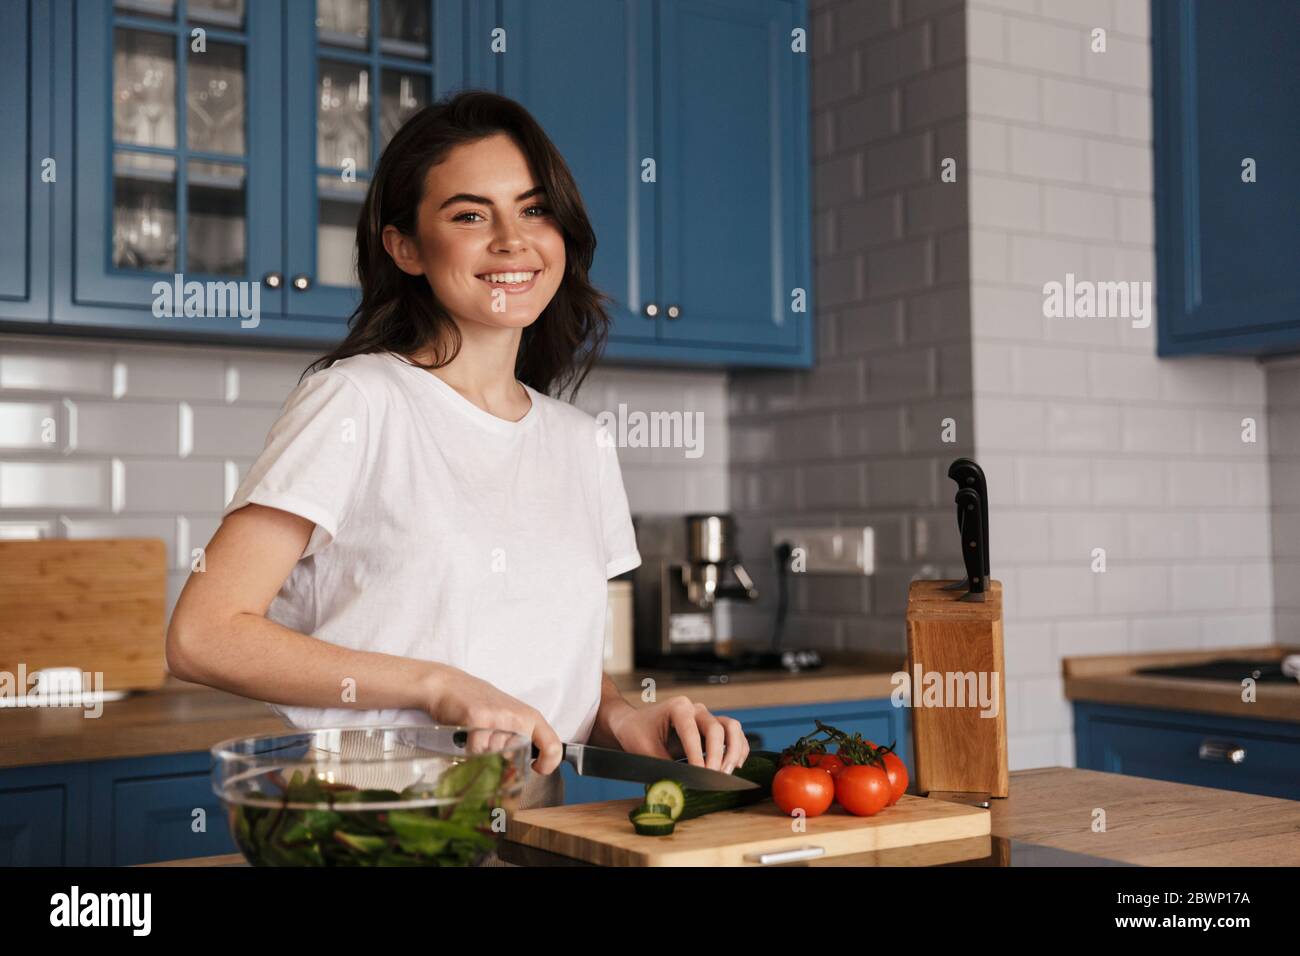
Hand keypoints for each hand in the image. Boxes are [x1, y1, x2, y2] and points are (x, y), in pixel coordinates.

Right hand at [420, 663, 563, 774]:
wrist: (448, 684)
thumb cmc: (479, 702)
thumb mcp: (509, 717)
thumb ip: (521, 737)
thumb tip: (527, 767)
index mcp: (530, 716)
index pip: (552, 746)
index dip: (548, 764)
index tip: (536, 768)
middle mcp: (518, 717)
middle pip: (515, 759)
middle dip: (500, 758)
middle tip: (488, 741)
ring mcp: (498, 718)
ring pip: (495, 758)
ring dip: (483, 753)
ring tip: (476, 734)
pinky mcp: (477, 720)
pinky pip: (476, 751)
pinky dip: (468, 749)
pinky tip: (466, 733)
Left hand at [609, 695, 749, 773]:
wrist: (633, 725)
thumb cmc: (636, 733)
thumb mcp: (645, 750)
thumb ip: (665, 766)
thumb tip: (684, 784)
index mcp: (678, 707)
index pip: (693, 731)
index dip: (698, 754)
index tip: (701, 774)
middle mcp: (695, 709)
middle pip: (717, 728)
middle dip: (718, 755)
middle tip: (715, 776)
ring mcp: (705, 717)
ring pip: (731, 727)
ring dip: (734, 750)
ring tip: (728, 772)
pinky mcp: (710, 728)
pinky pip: (733, 734)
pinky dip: (738, 748)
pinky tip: (736, 764)